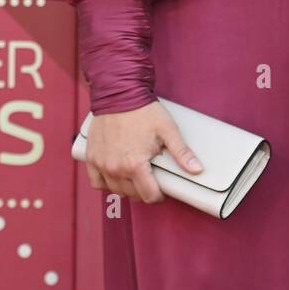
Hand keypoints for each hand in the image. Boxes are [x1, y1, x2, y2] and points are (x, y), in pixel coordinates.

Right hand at [85, 100, 203, 202]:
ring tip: (136, 176)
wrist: (119, 94)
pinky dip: (106, 183)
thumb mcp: (168, 130)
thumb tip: (197, 169)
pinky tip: (116, 176)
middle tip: (151, 178)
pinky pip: (97, 182)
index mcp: (135, 165)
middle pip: (132, 195)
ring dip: (127, 188)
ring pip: (115, 190)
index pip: (149, 195)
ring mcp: (101, 164)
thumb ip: (182, 152)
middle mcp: (115, 168)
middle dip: (144, 190)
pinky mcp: (92, 158)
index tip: (162, 188)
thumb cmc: (144, 111)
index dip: (159, 194)